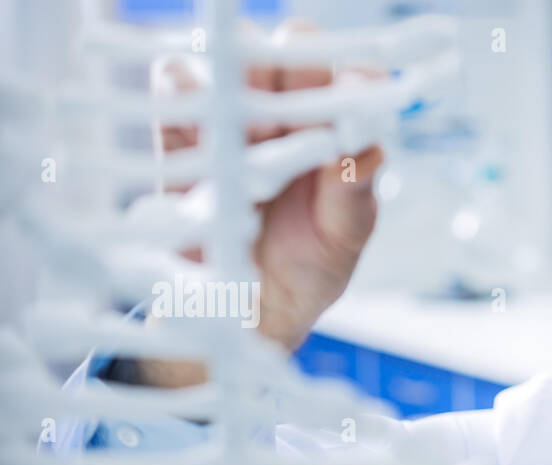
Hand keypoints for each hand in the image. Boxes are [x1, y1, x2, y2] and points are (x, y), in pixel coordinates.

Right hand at [139, 19, 383, 385]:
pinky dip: (185, 93)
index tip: (352, 91)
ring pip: (232, 61)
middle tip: (299, 97)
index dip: (354, 75)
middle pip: (290, 55)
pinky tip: (201, 118)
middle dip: (295, 68)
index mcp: (336, 135)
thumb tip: (368, 143)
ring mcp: (235, 124)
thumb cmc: (306, 271)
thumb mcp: (343, 237)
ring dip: (243, 82)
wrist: (244, 315)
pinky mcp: (183, 139)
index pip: (352, 78)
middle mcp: (288, 119)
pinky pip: (175, 92)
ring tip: (253, 127)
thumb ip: (354, 189)